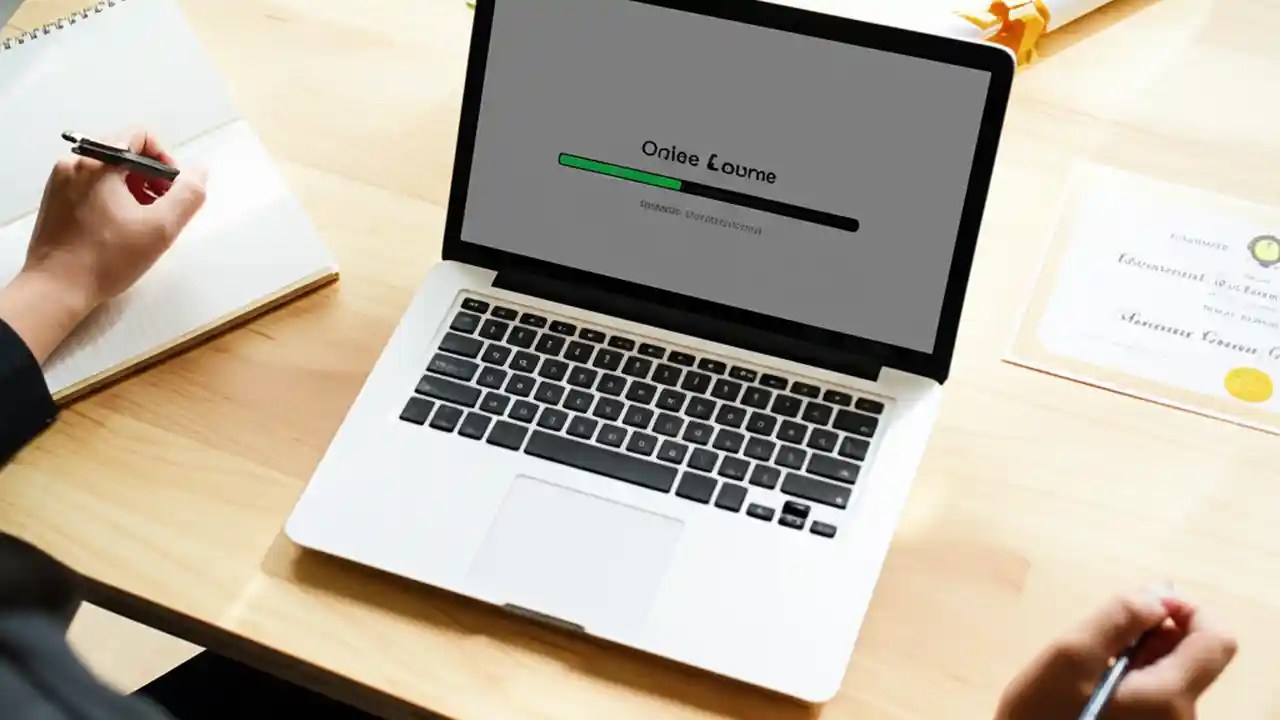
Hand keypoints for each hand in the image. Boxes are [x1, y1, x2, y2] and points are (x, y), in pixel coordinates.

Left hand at [0, 129, 206, 362]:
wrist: (57, 288)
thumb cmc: (108, 258)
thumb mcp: (161, 228)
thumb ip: (189, 195)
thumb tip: (199, 172)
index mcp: (98, 161)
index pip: (141, 135)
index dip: (166, 159)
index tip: (173, 190)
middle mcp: (74, 162)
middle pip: (126, 153)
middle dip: (152, 179)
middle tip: (162, 211)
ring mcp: (60, 180)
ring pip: (109, 171)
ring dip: (134, 190)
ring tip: (143, 223)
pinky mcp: (54, 199)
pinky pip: (92, 186)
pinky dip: (113, 199)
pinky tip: (120, 229)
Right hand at [996, 587, 1236, 719]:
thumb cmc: (1043, 716)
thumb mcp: (1070, 655)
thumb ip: (1119, 616)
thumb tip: (1159, 595)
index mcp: (1170, 697)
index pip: (1218, 639)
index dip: (1188, 609)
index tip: (1143, 606)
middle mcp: (1182, 717)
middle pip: (1193, 655)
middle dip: (1154, 632)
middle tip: (1104, 636)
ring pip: (1171, 672)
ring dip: (1139, 654)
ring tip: (1092, 667)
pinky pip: (1157, 693)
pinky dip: (1133, 677)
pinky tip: (1095, 689)